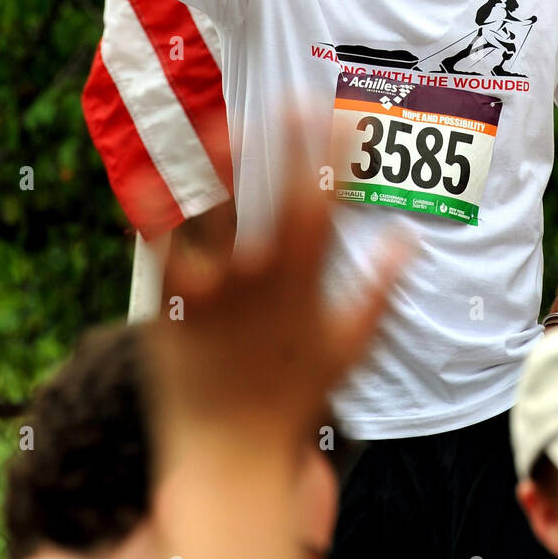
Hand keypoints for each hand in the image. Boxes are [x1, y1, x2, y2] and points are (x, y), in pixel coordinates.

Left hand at [144, 146, 413, 467]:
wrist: (230, 459)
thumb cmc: (292, 404)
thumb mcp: (348, 348)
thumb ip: (379, 290)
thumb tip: (407, 242)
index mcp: (303, 285)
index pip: (323, 208)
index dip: (332, 159)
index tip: (336, 117)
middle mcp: (260, 282)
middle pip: (273, 202)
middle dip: (283, 147)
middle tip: (286, 99)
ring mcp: (212, 292)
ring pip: (216, 217)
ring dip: (220, 167)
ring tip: (219, 121)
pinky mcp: (169, 306)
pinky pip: (160, 249)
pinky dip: (156, 212)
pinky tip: (150, 174)